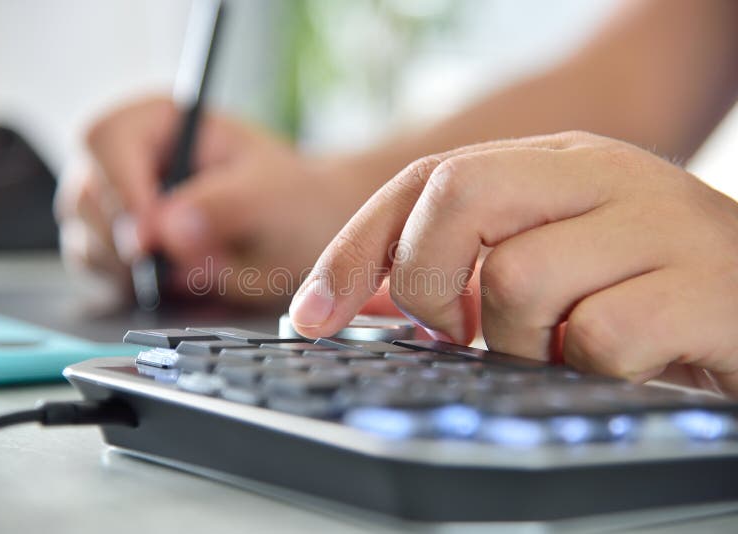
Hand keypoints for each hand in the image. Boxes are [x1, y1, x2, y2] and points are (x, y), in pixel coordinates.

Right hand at [55, 96, 370, 303]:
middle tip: (182, 270)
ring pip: (86, 239)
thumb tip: (166, 229)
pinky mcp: (118, 243)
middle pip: (84, 196)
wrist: (305, 230)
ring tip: (192, 273)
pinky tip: (173, 286)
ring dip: (129, 271)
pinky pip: (98, 270)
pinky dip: (128, 287)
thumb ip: (221, 207)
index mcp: (163, 119)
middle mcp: (129, 156)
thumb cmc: (293, 198)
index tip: (150, 240)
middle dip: (129, 244)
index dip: (122, 192)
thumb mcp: (271, 197)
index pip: (106, 141)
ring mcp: (117, 201)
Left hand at [290, 131, 737, 395]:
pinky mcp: (704, 285)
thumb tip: (370, 302)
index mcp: (555, 165)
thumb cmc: (648, 292)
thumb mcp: (554, 261)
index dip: (355, 250)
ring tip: (564, 348)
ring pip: (518, 279)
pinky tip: (621, 363)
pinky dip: (589, 368)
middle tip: (456, 331)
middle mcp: (600, 176)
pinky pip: (598, 338)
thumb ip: (471, 268)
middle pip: (457, 194)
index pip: (427, 181)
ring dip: (520, 342)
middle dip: (427, 282)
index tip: (314, 316)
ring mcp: (656, 222)